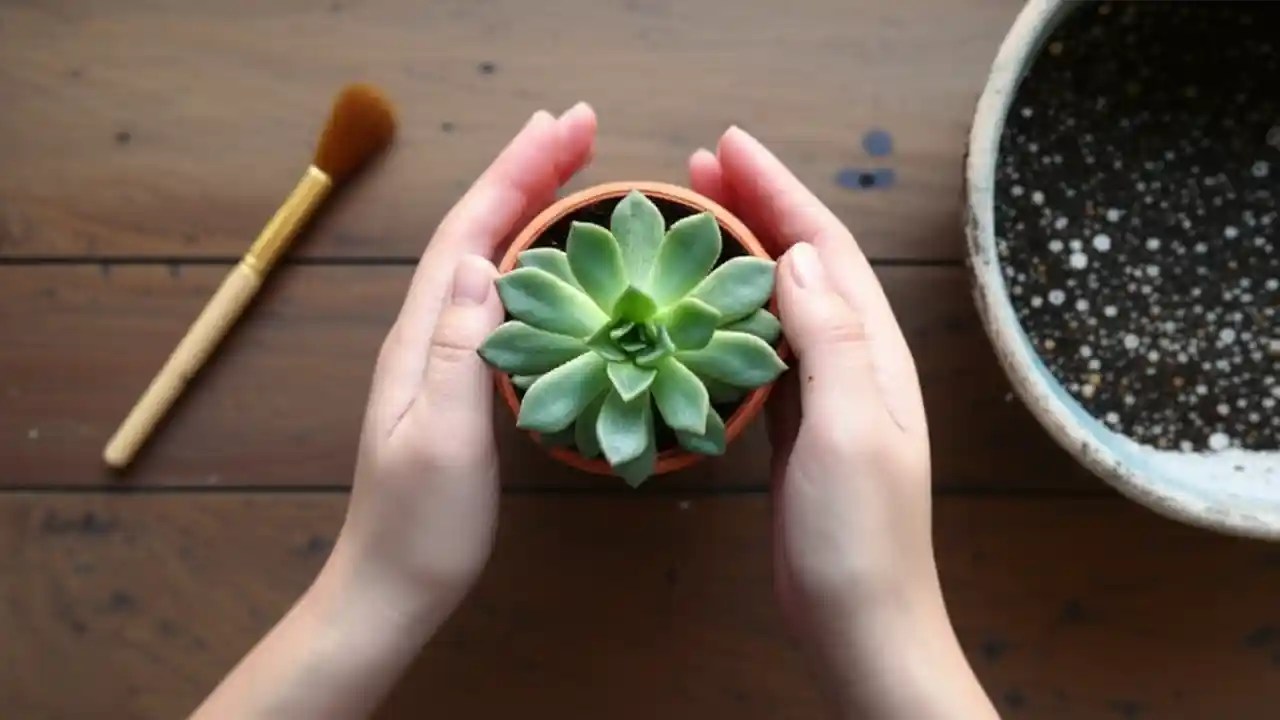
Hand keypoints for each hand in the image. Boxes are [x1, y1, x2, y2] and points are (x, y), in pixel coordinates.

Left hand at [330, 103, 597, 630]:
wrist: (388, 589)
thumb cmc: (420, 527)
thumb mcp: (443, 440)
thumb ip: (458, 350)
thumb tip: (477, 263)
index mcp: (419, 339)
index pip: (468, 234)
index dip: (514, 174)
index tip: (563, 128)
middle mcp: (422, 334)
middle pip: (473, 232)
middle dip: (523, 172)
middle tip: (579, 128)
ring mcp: (436, 357)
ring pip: (482, 259)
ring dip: (523, 206)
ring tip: (569, 170)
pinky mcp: (454, 381)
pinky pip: (493, 298)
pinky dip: (525, 260)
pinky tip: (551, 261)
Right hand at [688, 129, 995, 717]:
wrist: (860, 622)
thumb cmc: (861, 536)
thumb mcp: (852, 430)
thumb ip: (833, 341)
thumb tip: (797, 256)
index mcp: (875, 353)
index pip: (827, 249)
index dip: (779, 191)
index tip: (727, 147)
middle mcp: (855, 363)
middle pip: (804, 264)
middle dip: (757, 206)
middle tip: (696, 170)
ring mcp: (826, 396)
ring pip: (778, 303)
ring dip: (738, 254)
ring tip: (690, 221)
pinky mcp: (795, 430)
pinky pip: (760, 351)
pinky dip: (728, 316)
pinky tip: (696, 311)